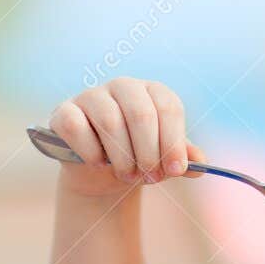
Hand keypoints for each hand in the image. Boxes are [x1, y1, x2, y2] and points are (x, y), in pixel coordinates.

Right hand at [47, 78, 205, 197]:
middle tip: (150, 178)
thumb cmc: (139, 158)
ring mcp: (92, 96)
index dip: (174, 142)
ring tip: (128, 175)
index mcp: (152, 91)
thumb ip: (183, 159)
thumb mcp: (164, 159)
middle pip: (141, 114)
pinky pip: (76, 126)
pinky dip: (91, 151)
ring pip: (110, 121)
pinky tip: (98, 163)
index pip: (168, 108)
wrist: (101, 173)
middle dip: (149, 153)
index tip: (176, 170)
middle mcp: (123, 86)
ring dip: (122, 157)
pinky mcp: (64, 111)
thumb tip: (200, 164)